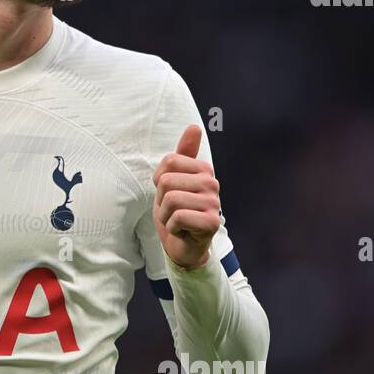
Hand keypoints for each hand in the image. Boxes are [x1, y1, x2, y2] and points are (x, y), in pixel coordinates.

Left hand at [152, 124, 219, 270]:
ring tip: (176, 220)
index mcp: (203, 170)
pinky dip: (172, 227)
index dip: (159, 180)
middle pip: (167, 181)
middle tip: (172, 210)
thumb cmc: (177, 212)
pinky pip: (178, 217)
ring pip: (171, 199)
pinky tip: (182, 230)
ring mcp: (214, 203)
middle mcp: (212, 183)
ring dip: (165, 215)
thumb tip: (194, 127)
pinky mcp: (211, 222)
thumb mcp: (173, 181)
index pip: (169, 162)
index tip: (168, 193)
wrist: (183, 246)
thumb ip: (182, 155)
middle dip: (161, 200)